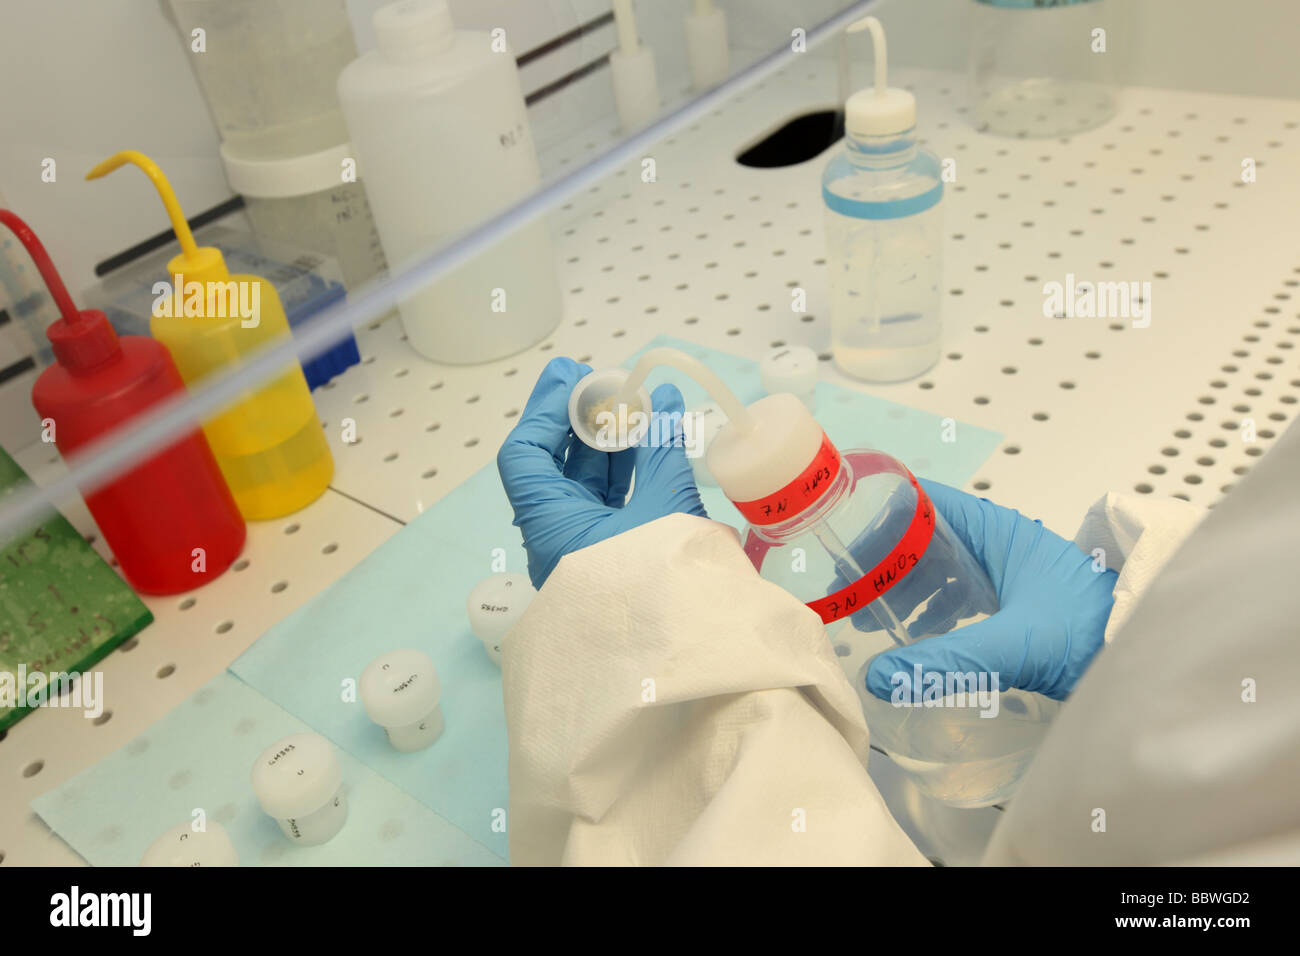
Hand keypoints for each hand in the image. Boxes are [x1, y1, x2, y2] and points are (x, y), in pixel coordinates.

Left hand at [497, 357, 707, 588]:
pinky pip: (612, 505)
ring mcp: (587, 550)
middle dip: (586, 420)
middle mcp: (559, 538)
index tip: (572, 375)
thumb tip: (662, 398)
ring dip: (613, 443)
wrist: (689, 657)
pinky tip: (655, 441)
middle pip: (559, 465)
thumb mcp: (664, 507)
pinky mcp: (615, 560)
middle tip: (614, 385)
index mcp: (550, 526)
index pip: (524, 456)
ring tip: (643, 405)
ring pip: (589, 484)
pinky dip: (631, 472)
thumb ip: (661, 449)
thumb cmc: (663, 581)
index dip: (543, 409)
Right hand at [864, 480, 1116, 700]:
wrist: (1153, 657)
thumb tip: (879, 676)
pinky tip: (920, 637)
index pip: (922, 503)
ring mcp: (1009, 571)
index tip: (842, 542)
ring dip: (905, 590)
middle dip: (885, 564)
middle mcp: (999, 543)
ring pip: (941, 568)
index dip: (878, 518)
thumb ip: (947, 660)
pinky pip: (962, 594)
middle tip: (850, 594)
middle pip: (924, 538)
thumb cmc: (1095, 632)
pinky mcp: (1018, 600)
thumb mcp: (1014, 644)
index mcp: (996, 531)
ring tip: (875, 623)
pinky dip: (933, 610)